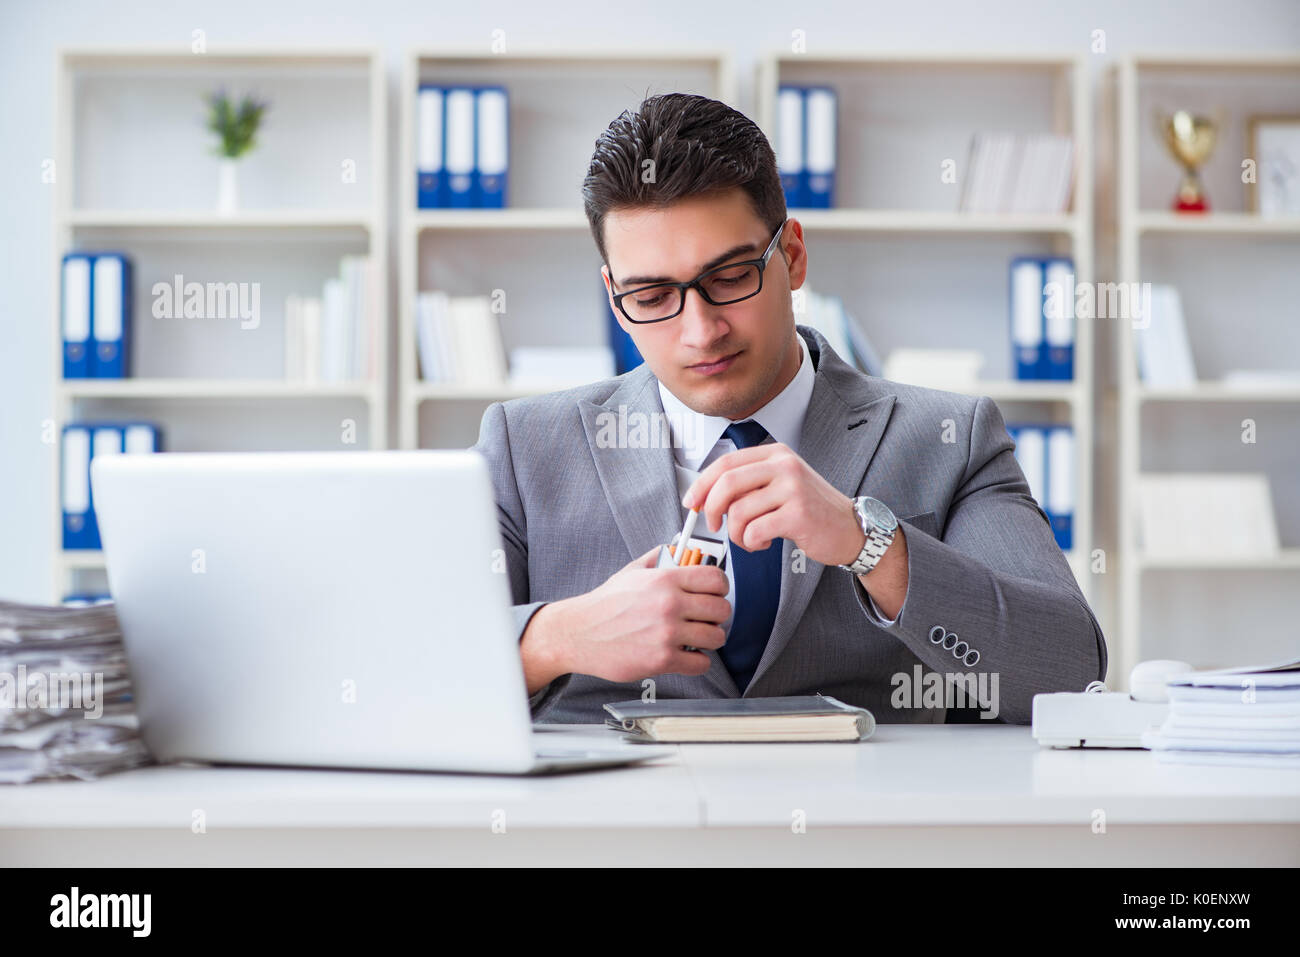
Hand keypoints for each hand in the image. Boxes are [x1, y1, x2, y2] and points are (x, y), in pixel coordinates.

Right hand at [520, 546, 731, 690]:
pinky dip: (697, 661)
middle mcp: (669, 604)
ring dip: (709, 638)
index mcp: (665, 579)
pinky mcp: (662, 660)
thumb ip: (659, 558)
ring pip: (716, 637)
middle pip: (722, 609)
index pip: (716, 579)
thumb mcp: (632, 572)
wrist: (579, 633)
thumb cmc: (605, 604)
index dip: (721, 587)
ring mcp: (667, 633)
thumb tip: (679, 549)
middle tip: (705, 618)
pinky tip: (686, 654)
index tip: (716, 593)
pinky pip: (701, 663)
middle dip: (717, 614)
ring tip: (696, 637)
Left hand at [682, 443, 865, 566]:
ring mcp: (793, 488)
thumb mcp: (781, 485)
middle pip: (727, 483)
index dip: (702, 484)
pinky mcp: (798, 514)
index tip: (692, 502)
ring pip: (738, 511)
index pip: (726, 462)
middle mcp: (784, 466)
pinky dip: (752, 543)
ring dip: (737, 534)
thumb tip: (706, 495)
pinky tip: (765, 543)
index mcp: (776, 454)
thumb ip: (749, 484)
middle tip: (713, 525)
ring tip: (751, 539)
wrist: (851, 529)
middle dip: (712, 509)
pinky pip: (755, 531)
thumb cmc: (811, 510)